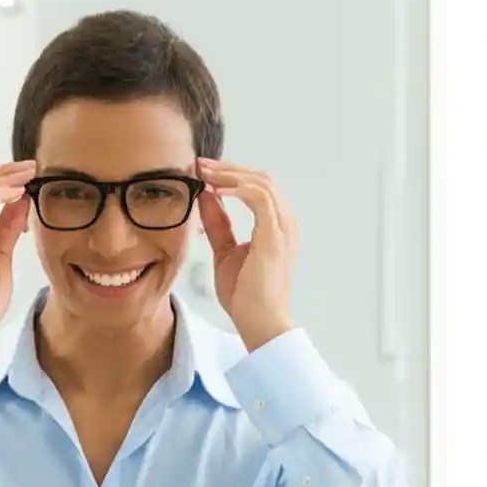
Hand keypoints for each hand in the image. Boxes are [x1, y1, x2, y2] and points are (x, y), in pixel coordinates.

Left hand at [196, 158, 297, 351]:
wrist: (257, 322)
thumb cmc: (245, 293)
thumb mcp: (224, 250)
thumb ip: (218, 223)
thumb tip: (205, 196)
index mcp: (277, 224)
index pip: (258, 186)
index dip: (231, 173)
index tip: (203, 169)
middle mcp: (286, 222)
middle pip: (262, 178)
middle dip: (229, 168)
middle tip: (201, 164)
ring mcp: (284, 228)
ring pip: (262, 182)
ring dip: (231, 174)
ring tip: (205, 174)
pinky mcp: (275, 236)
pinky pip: (260, 198)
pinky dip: (238, 188)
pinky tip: (217, 190)